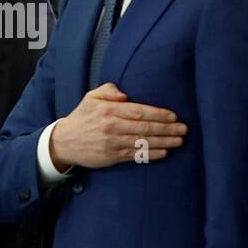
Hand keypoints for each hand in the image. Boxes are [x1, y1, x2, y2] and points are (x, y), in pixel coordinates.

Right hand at [48, 83, 186, 170]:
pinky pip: (136, 155)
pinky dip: (151, 154)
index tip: (173, 116)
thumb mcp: (91, 97)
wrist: (64, 142)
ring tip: (179, 141)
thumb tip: (125, 95)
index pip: (139, 111)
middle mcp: (112, 126)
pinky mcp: (112, 156)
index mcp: (109, 110)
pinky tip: (164, 153)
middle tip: (183, 129)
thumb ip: (108, 90)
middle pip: (145, 128)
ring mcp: (113, 143)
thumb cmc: (82, 117)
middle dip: (167, 129)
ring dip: (164, 142)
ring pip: (143, 142)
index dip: (158, 114)